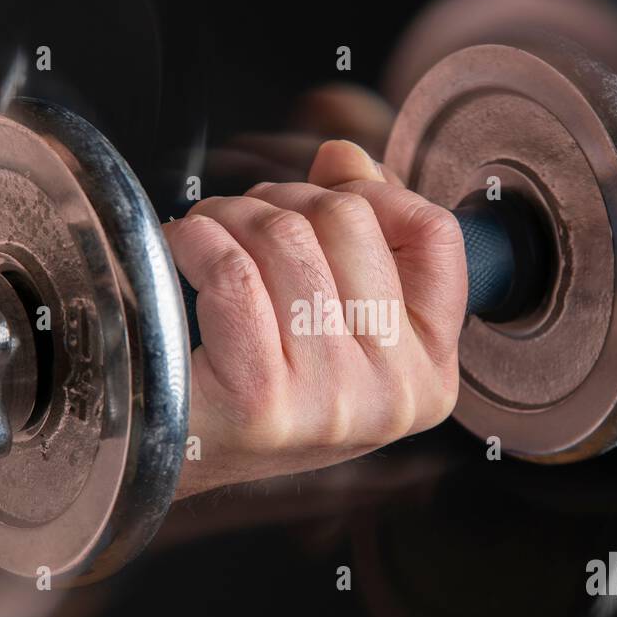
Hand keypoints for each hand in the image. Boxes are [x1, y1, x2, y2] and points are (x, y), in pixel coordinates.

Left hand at [165, 139, 465, 497]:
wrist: (178, 459)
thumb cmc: (257, 384)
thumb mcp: (333, 317)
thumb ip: (358, 232)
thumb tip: (345, 157)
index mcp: (429, 375)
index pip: (438, 237)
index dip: (379, 191)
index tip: (329, 191)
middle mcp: (392, 396)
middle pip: (351, 222)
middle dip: (284, 197)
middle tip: (243, 217)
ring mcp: (333, 403)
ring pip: (287, 238)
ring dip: (232, 214)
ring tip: (208, 232)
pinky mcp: (265, 402)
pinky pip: (233, 272)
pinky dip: (197, 240)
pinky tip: (184, 247)